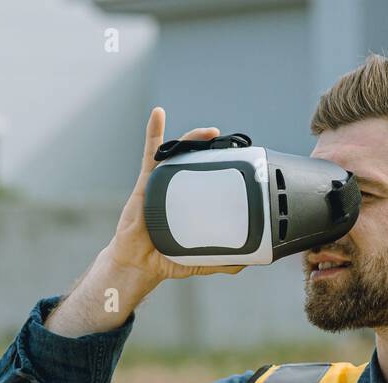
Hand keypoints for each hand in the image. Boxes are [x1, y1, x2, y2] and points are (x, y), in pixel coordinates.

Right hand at [47, 108, 247, 337]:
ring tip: (210, 131)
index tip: (238, 157)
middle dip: (211, 147)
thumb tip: (248, 262)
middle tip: (227, 140)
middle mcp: (178, 188)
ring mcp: (162, 182)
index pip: (209, 177)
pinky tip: (158, 113)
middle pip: (196, 160)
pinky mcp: (146, 182)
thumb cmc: (166, 258)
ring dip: (192, 137)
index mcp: (192, 201)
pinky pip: (150, 153)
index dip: (222, 166)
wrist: (140, 264)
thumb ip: (222, 260)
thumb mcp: (200, 260)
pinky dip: (153, 131)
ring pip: (178, 153)